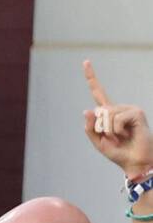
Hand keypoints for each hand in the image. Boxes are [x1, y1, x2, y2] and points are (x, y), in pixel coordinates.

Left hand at [82, 60, 152, 179]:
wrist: (135, 161)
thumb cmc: (118, 152)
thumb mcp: (98, 142)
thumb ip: (90, 128)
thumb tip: (87, 109)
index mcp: (109, 113)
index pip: (98, 93)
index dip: (92, 78)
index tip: (85, 61)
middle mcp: (119, 108)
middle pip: (98, 112)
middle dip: (101, 128)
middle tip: (114, 138)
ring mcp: (129, 108)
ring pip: (106, 116)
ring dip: (109, 131)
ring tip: (121, 137)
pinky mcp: (136, 112)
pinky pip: (116, 120)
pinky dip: (117, 130)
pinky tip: (127, 134)